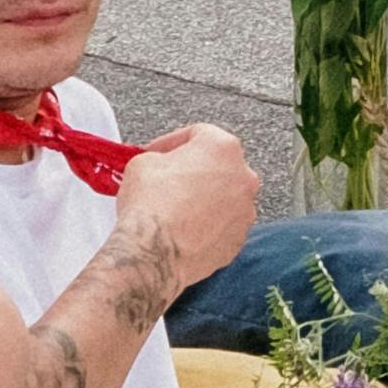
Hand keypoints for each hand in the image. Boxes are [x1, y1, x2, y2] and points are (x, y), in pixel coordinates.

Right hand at [115, 120, 260, 287]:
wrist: (154, 252)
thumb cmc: (151, 207)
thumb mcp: (143, 162)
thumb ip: (160, 157)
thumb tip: (160, 165)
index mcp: (223, 147)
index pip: (198, 135)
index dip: (172, 143)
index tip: (160, 152)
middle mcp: (243, 177)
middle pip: (217, 166)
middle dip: (193, 171)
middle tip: (169, 179)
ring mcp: (244, 211)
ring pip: (223, 197)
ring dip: (203, 199)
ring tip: (175, 208)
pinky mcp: (238, 239)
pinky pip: (222, 225)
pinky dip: (207, 225)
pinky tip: (184, 228)